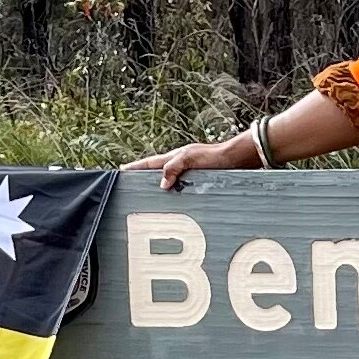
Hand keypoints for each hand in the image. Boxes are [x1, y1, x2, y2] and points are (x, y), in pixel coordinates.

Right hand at [127, 140, 241, 188]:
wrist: (237, 159)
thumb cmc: (215, 156)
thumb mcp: (190, 159)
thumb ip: (173, 168)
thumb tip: (161, 184)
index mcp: (175, 157)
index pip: (150, 163)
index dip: (136, 168)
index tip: (122, 171)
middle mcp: (180, 164)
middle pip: (156, 172)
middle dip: (143, 177)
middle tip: (130, 184)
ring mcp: (189, 172)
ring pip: (169, 180)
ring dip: (158, 187)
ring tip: (148, 195)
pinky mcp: (199, 181)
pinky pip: (181, 188)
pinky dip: (174, 194)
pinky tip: (173, 201)